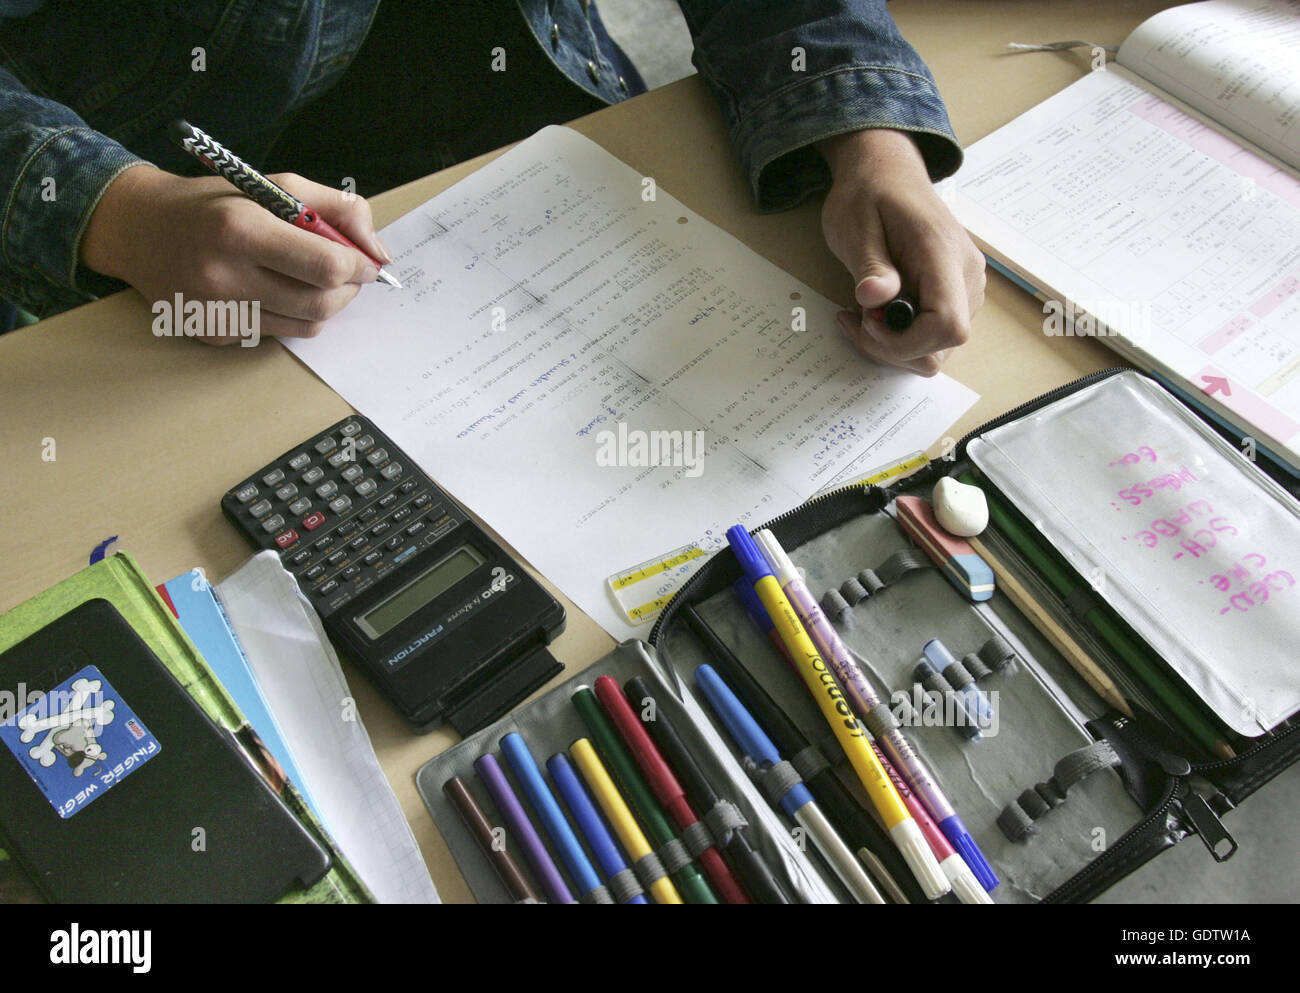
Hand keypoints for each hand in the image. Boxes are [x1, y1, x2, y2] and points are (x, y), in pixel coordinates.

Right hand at [81, 164, 390, 344]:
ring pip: (306, 326)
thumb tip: (379, 253)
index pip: (325, 266)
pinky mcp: (215, 334)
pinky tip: (273, 289)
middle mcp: (225, 275)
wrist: (138, 228)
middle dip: (347, 290)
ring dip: (324, 304)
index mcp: (241, 229)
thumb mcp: (274, 184)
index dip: (358, 267)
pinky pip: (278, 333)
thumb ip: (337, 208)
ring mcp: (217, 311)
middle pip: (321, 304)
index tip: (365, 262)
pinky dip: (291, 314)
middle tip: (345, 273)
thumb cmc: (214, 201)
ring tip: (310, 277)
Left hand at [818, 129, 984, 375]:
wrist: (886, 172)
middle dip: (893, 347)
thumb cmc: (869, 194)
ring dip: (894, 345)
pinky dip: (901, 337)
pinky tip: (875, 314)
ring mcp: (965, 286)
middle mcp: (965, 275)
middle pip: (943, 345)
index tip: (870, 321)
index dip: (907, 340)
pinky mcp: (954, 293)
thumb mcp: (855, 225)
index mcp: (943, 253)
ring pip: (938, 347)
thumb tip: (875, 298)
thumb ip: (869, 264)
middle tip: (855, 318)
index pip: (948, 325)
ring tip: (862, 315)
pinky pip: (933, 334)